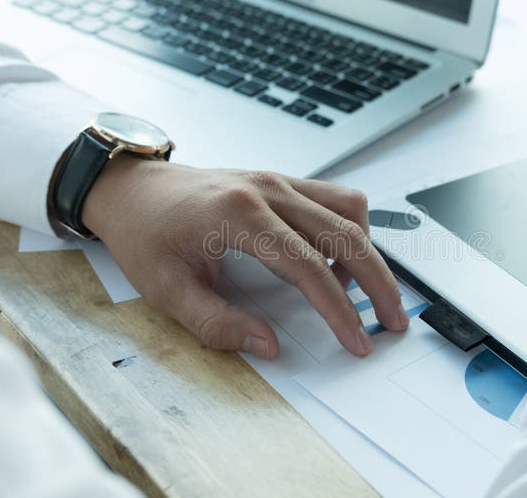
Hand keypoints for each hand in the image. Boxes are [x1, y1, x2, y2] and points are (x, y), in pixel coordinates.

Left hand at [82, 156, 408, 358]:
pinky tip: (335, 260)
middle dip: (378, 282)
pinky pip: (335, 199)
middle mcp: (267, 190)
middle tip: (392, 320)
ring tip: (362, 293)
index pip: (308, 266)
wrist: (133, 189)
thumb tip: (268, 346)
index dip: (339, 309)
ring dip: (369, 252)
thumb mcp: (166, 289)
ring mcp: (278, 181)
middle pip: (345, 234)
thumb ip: (217, 323)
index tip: (357, 340)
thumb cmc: (145, 233)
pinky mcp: (282, 182)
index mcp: (238, 216)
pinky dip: (350, 230)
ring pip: (350, 210)